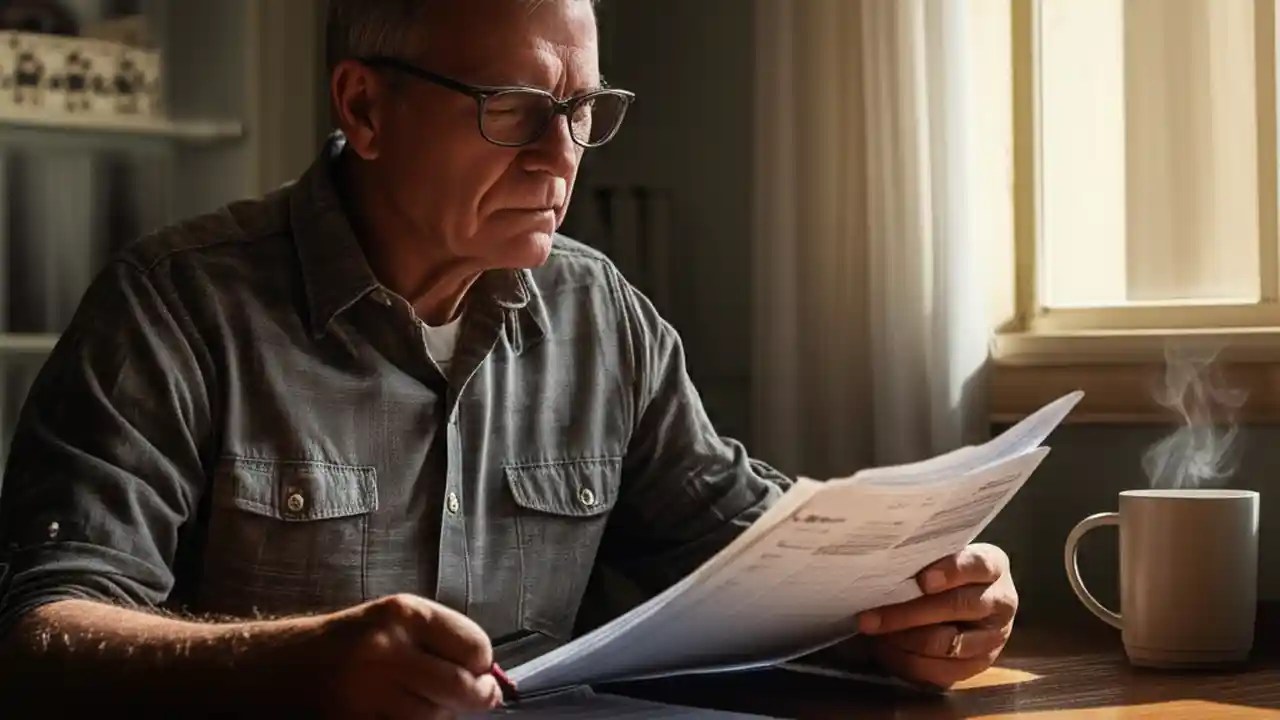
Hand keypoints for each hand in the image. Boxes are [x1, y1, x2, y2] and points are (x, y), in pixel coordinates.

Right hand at [315, 593, 502, 718]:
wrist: (273, 667)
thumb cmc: (345, 645)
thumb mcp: (391, 622)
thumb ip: (440, 640)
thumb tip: (491, 679)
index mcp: (401, 614)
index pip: (474, 646)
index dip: (482, 663)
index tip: (477, 669)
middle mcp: (385, 651)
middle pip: (461, 688)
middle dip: (475, 698)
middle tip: (476, 699)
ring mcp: (366, 694)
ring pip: (436, 718)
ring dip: (440, 717)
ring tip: (421, 703)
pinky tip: (397, 715)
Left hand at [856, 544, 1017, 688]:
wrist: (965, 597)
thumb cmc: (942, 569)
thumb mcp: (938, 556)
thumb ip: (922, 559)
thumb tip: (879, 567)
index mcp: (993, 566)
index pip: (977, 565)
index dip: (951, 571)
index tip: (922, 580)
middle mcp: (1001, 601)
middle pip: (957, 607)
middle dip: (908, 613)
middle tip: (868, 618)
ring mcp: (995, 637)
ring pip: (948, 643)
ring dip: (905, 640)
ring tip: (874, 633)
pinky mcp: (981, 664)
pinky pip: (944, 670)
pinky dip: (910, 662)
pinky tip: (886, 651)